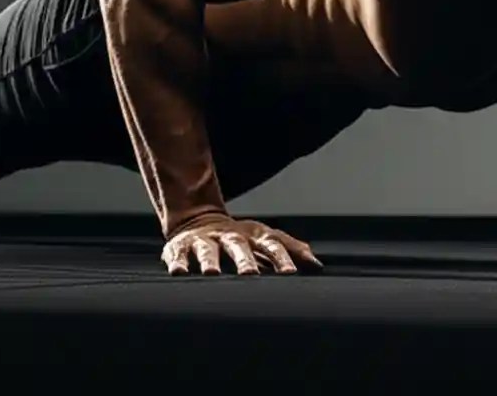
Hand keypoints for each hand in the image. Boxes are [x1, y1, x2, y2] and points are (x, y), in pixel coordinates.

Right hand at [161, 214, 323, 275]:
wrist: (199, 221)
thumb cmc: (240, 239)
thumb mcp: (266, 239)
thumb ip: (292, 250)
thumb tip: (318, 265)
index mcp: (253, 236)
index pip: (271, 244)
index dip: (282, 258)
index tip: (291, 274)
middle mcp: (229, 236)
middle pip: (239, 246)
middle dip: (244, 260)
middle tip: (250, 275)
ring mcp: (205, 240)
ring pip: (208, 250)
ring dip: (210, 261)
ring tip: (212, 274)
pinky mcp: (180, 247)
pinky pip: (178, 255)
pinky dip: (178, 263)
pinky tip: (180, 273)